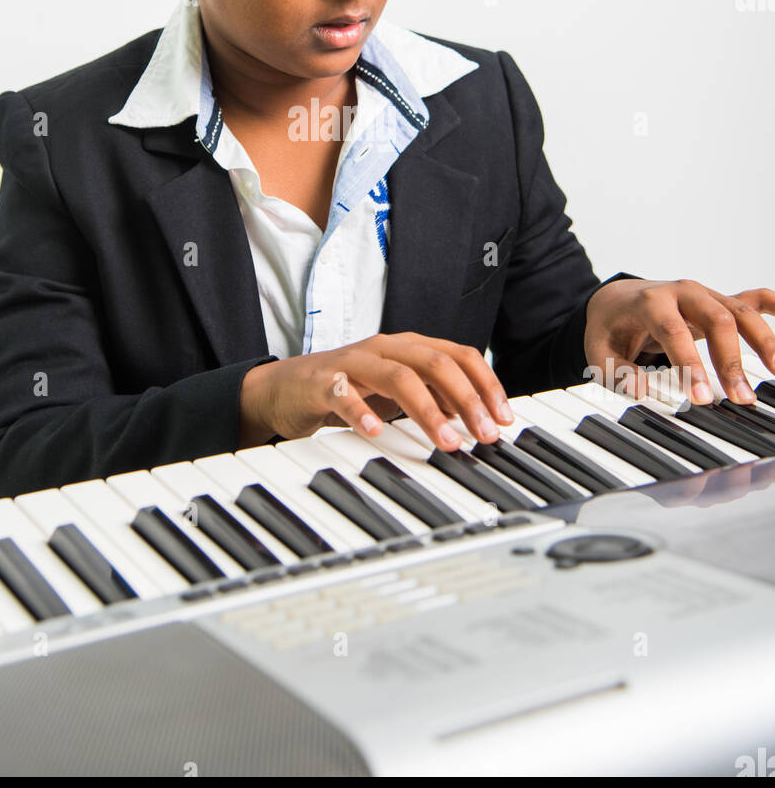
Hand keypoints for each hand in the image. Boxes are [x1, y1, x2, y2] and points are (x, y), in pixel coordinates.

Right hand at [238, 331, 513, 450]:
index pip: (459, 355)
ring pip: (398, 376)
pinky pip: (344, 394)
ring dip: (428, 410)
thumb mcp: (397, 392)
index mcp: (407, 346)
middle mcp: (384, 348)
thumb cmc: (346, 389)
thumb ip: (433, 397)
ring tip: (445, 441)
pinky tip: (375, 433)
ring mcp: (352, 362)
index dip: (486, 384)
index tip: (504, 418)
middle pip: (435, 363)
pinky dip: (362, 412)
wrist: (283, 389)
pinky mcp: (322, 382)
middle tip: (484, 434)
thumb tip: (475, 417)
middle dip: (467, 399)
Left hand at [584, 279, 774, 404]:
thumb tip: (640, 392)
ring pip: (740, 311)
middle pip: (716, 319)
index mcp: (650, 301)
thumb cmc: (612, 326)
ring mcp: (704, 294)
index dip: (690, 364)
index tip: (703, 397)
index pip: (673, 331)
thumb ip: (617, 373)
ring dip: (762, 341)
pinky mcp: (719, 300)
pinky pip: (753, 297)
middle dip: (731, 360)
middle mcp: (682, 292)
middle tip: (741, 398)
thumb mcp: (599, 351)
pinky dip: (774, 306)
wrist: (617, 298)